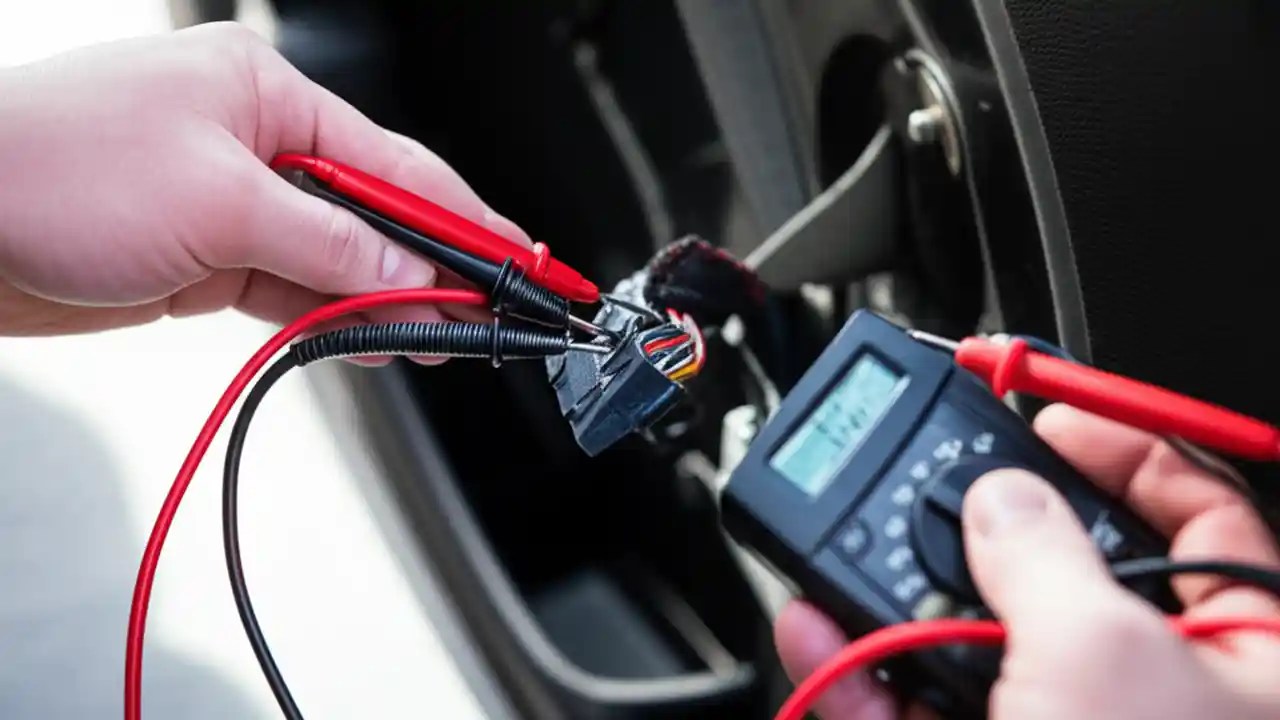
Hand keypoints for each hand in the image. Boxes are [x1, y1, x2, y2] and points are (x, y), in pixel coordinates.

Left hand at [0, 22, 527, 336]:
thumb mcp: (218, 203)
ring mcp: (233, 204)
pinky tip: (375, 339)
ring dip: (388, 302)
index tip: (514, 262)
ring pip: (338, 259)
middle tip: (489, 316)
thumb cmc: (49, 169)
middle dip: (432, 269)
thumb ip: (329, 243)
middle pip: (373, 214)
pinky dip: (334, 317)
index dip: (462, 219)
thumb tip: (409, 270)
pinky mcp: (208, 259)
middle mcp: (256, 144)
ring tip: (443, 342)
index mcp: (266, 95)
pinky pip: (294, 290)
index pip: (394, 165)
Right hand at [773, 404, 1279, 718]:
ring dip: (897, 601)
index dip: (1117, 446)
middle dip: (973, 528)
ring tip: (843, 554)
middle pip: (1058, 570)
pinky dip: (862, 678)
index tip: (1038, 410)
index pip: (1196, 508)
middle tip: (917, 482)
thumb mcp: (1105, 658)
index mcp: (1245, 652)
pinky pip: (916, 716)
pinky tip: (820, 634)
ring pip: (971, 646)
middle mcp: (1155, 695)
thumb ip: (1045, 552)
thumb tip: (1003, 496)